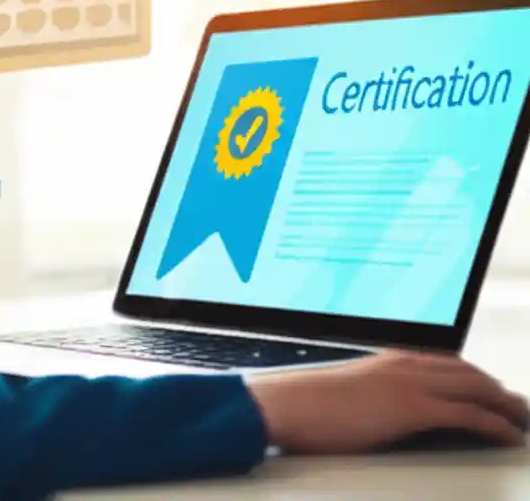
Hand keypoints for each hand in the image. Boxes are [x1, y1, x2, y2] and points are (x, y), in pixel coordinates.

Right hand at [247, 351, 529, 452]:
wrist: (287, 404)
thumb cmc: (304, 403)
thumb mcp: (344, 392)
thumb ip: (370, 395)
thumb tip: (378, 413)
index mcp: (389, 359)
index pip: (447, 362)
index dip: (475, 377)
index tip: (490, 389)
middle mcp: (405, 364)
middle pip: (470, 373)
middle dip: (499, 390)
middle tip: (518, 407)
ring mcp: (412, 384)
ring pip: (479, 388)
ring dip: (507, 405)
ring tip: (522, 421)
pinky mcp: (414, 409)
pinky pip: (471, 414)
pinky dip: (497, 425)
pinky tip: (510, 435)